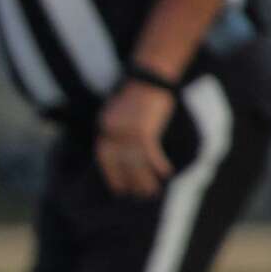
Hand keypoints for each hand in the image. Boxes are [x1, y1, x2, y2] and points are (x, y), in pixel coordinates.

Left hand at [97, 81, 175, 196]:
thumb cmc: (140, 93)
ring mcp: (127, 130)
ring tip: (152, 193)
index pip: (104, 156)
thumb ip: (118, 131)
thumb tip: (124, 153)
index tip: (119, 189)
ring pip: (135, 163)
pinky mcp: (143, 130)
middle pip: (120, 163)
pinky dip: (158, 165)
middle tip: (137, 196)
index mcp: (104, 124)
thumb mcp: (122, 112)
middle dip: (129, 181)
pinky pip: (151, 154)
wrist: (151, 75)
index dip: (112, 174)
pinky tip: (166, 174)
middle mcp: (112, 129)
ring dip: (145, 180)